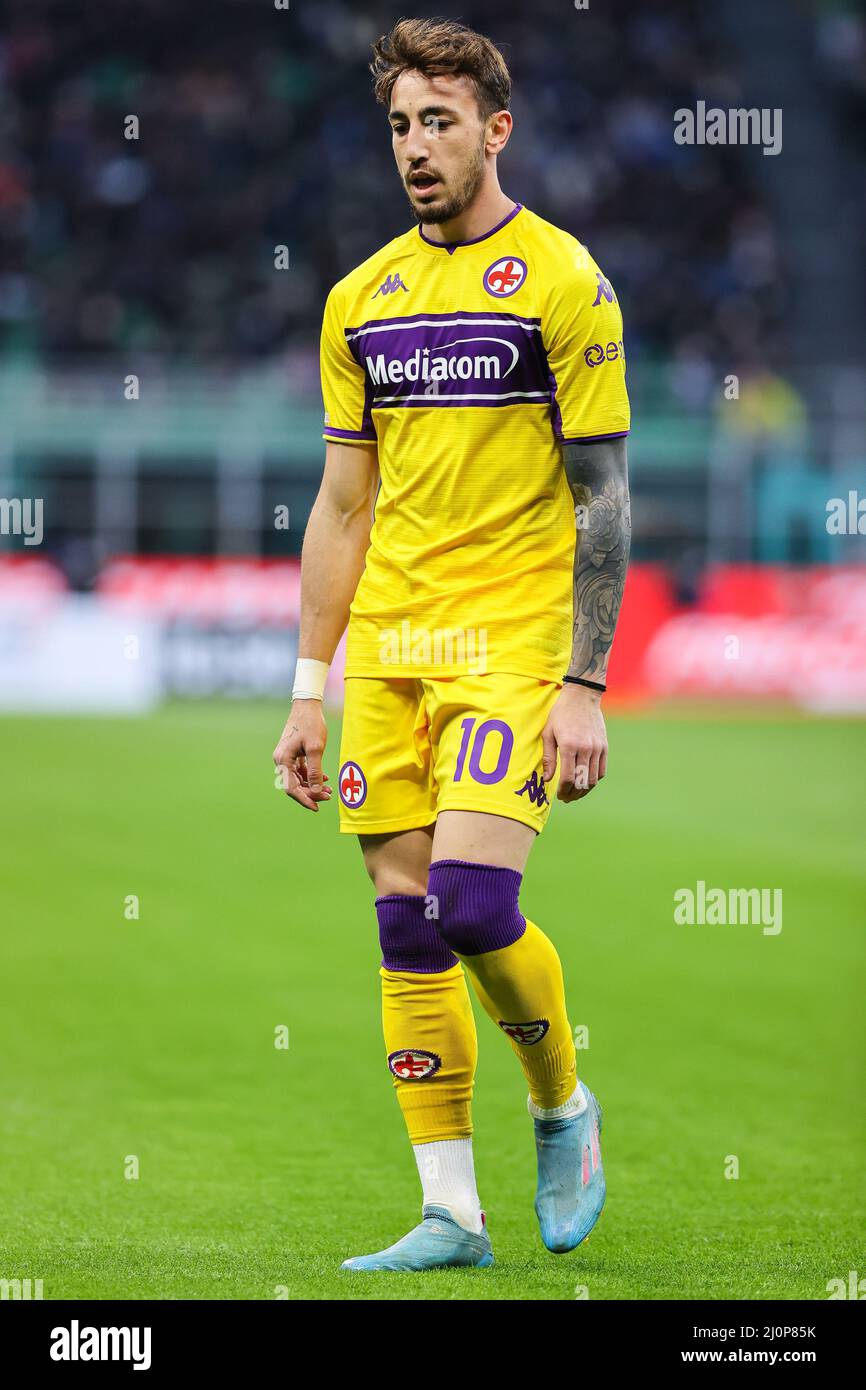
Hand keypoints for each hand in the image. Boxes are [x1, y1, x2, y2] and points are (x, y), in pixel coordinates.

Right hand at [272, 701, 330, 811]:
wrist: (307, 706)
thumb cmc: (311, 724)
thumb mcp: (316, 748)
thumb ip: (315, 771)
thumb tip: (317, 790)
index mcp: (283, 760)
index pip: (291, 787)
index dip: (304, 799)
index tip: (316, 807)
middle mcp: (280, 760)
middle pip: (294, 785)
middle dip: (311, 793)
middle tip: (328, 797)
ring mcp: (286, 757)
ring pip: (298, 779)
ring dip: (312, 785)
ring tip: (329, 790)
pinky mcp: (292, 754)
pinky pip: (300, 770)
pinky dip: (311, 776)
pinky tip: (324, 779)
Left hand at [542, 684, 607, 802]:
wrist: (582, 697)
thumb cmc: (560, 714)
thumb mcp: (548, 733)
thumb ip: (549, 758)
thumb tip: (548, 779)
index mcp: (569, 745)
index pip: (568, 778)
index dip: (563, 791)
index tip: (559, 795)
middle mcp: (585, 748)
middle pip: (581, 782)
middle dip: (573, 794)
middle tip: (566, 798)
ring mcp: (597, 748)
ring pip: (593, 779)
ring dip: (584, 790)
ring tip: (575, 793)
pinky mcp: (604, 747)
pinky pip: (601, 771)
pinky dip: (594, 780)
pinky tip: (585, 782)